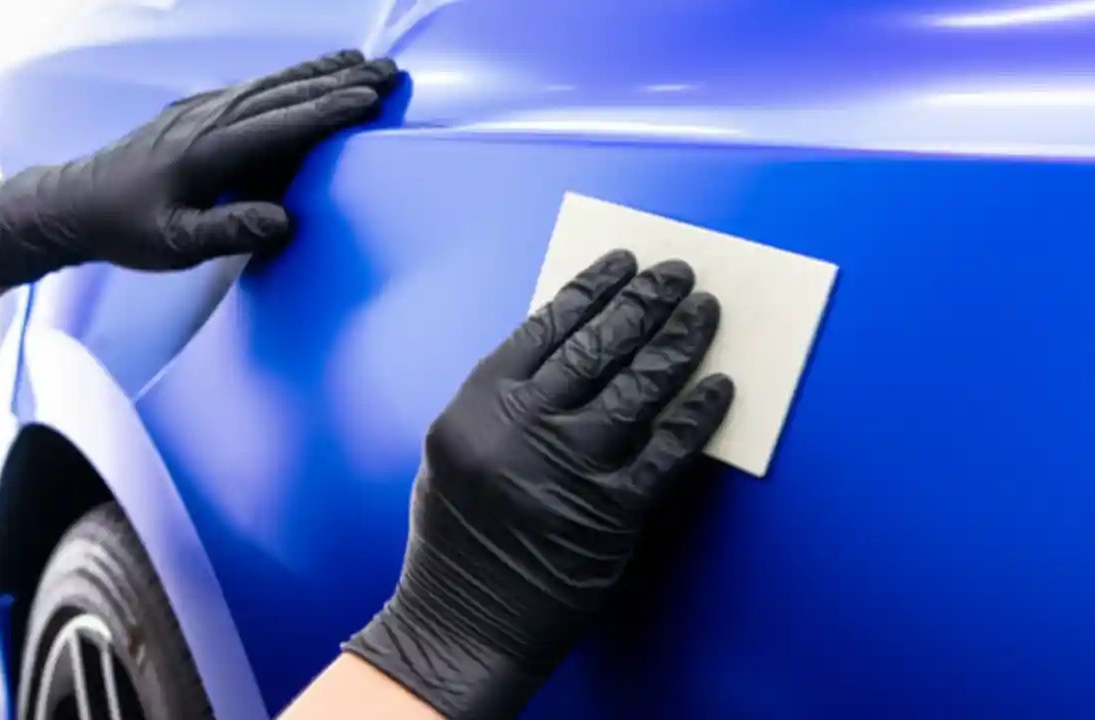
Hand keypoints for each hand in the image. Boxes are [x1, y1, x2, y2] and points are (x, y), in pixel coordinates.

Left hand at [0, 49, 397, 286]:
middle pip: (285, 93)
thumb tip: (285, 220)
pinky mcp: (197, 111)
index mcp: (209, 151)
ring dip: (320, 71)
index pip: (281, 125)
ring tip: (362, 62)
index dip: (328, 111)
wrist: (74, 202)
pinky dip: (291, 78)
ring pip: (272, 83)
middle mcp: (210, 119)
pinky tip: (308, 76)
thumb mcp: (175, 244)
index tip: (371, 99)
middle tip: (388, 71)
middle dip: (340, 81)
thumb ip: (229, 231)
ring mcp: (202, 110)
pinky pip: (255, 87)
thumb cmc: (127, 230)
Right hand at [345, 250, 734, 718]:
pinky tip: (719, 387)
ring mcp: (568, 469)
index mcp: (477, 404)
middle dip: (644, 301)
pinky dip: (696, 415)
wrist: (462, 622)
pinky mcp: (610, 513)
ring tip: (703, 311)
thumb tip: (572, 344)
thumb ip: (504, 397)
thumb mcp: (455, 449)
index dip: (591, 287)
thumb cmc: (456, 535)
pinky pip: (666, 452)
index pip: (546, 326)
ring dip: (678, 342)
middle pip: (598, 346)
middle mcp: (521, 428)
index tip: (623, 263)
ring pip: (638, 387)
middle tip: (677, 274)